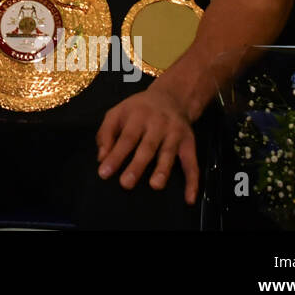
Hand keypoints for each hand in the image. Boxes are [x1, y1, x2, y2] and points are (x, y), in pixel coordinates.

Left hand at [96, 85, 198, 203]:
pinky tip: (190, 198)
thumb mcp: (118, 113)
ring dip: (163, 170)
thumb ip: (106, 133)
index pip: (125, 138)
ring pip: (168, 153)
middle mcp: (157, 124)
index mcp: (137, 116)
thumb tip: (101, 158)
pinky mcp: (189, 142)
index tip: (104, 173)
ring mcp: (175, 133)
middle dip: (137, 165)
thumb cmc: (139, 109)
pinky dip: (193, 181)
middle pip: (147, 146)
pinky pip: (192, 163)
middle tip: (126, 183)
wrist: (172, 97)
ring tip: (155, 185)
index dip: (115, 156)